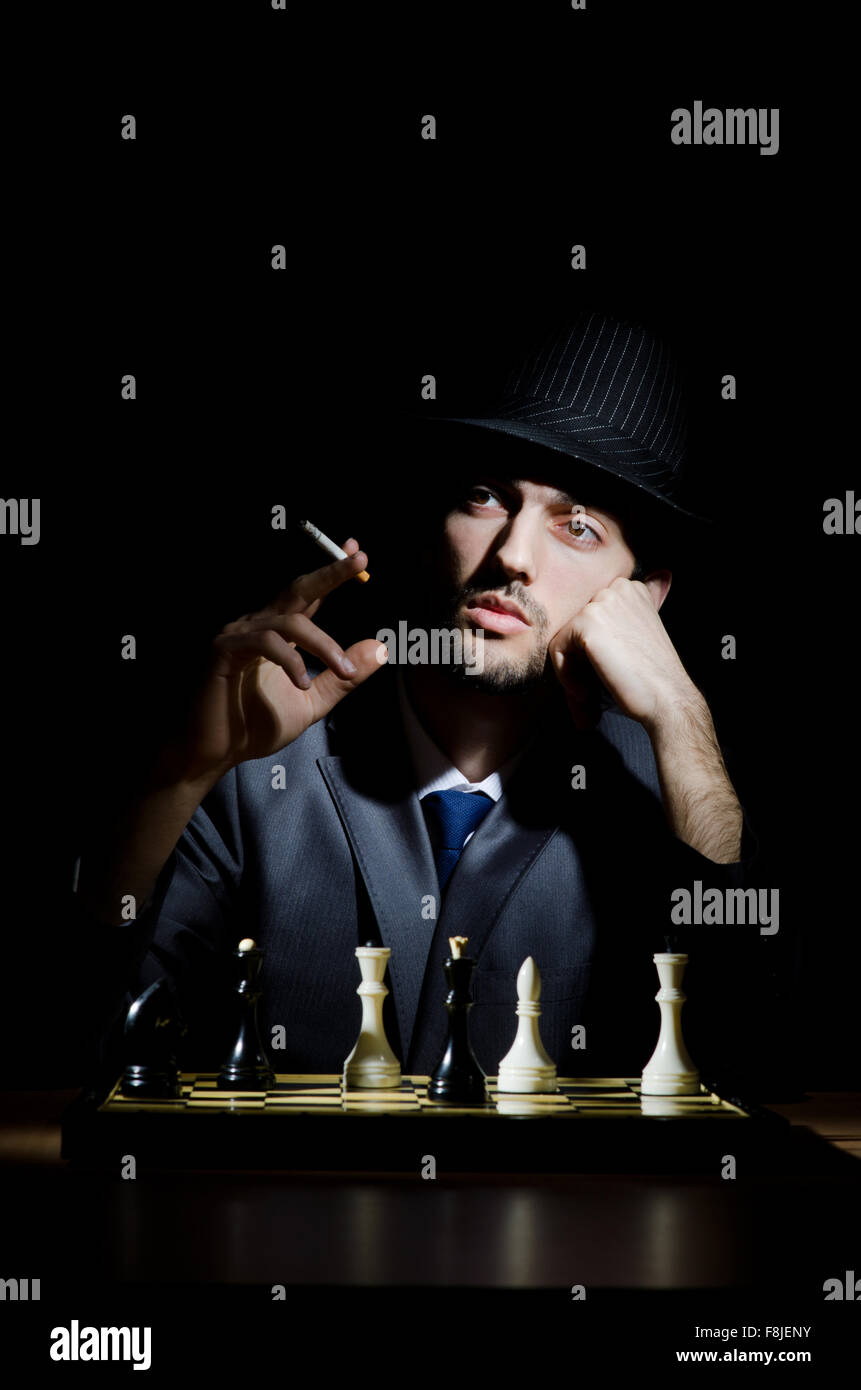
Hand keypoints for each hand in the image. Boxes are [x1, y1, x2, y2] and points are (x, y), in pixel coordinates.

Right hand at [168, 539, 386, 778]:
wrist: (213, 753)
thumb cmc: (254, 726)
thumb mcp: (313, 702)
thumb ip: (343, 678)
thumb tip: (380, 648)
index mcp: (278, 634)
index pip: (309, 597)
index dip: (332, 573)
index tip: (358, 552)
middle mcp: (258, 626)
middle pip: (298, 590)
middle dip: (330, 572)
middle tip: (358, 560)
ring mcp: (239, 635)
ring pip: (289, 622)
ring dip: (323, 644)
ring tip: (344, 669)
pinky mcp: (224, 651)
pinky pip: (264, 643)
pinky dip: (290, 661)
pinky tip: (302, 684)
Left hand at [548, 576, 702, 731]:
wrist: (667, 698)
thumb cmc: (652, 676)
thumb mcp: (637, 636)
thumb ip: (617, 622)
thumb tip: (593, 627)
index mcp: (631, 588)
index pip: (590, 616)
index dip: (592, 648)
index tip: (607, 671)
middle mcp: (618, 588)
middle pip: (575, 624)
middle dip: (579, 657)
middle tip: (595, 685)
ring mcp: (602, 602)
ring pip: (564, 636)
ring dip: (572, 667)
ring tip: (591, 690)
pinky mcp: (587, 622)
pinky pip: (556, 648)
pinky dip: (564, 674)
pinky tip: (586, 692)